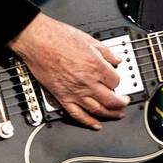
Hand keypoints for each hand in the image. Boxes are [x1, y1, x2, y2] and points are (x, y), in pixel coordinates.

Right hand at [7, 14, 127, 128]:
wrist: (37, 41)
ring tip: (117, 114)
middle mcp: (87, 82)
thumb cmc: (58, 37)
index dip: (119, 81)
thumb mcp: (88, 39)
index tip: (117, 80)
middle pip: (111, 100)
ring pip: (97, 110)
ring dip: (110, 114)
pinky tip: (95, 124)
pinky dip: (88, 122)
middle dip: (121, 103)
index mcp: (96, 66)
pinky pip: (77, 115)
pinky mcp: (62, 97)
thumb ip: (105, 52)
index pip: (116, 81)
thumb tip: (116, 59)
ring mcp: (75, 92)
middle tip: (125, 103)